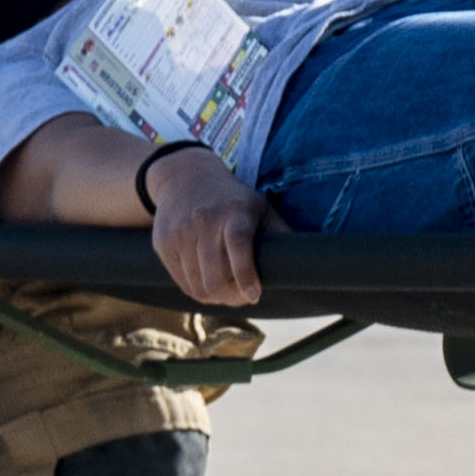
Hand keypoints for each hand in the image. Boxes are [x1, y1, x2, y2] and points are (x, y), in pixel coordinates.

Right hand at [141, 145, 267, 310]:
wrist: (183, 177)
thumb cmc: (231, 198)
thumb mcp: (259, 206)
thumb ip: (280, 232)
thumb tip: (312, 258)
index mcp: (234, 212)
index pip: (238, 244)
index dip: (246, 274)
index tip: (255, 295)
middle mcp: (204, 221)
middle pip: (215, 277)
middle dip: (233, 297)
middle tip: (245, 298)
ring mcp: (180, 233)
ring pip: (197, 285)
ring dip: (216, 298)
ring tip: (228, 294)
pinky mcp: (162, 243)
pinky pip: (180, 282)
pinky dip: (197, 292)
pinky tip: (208, 286)